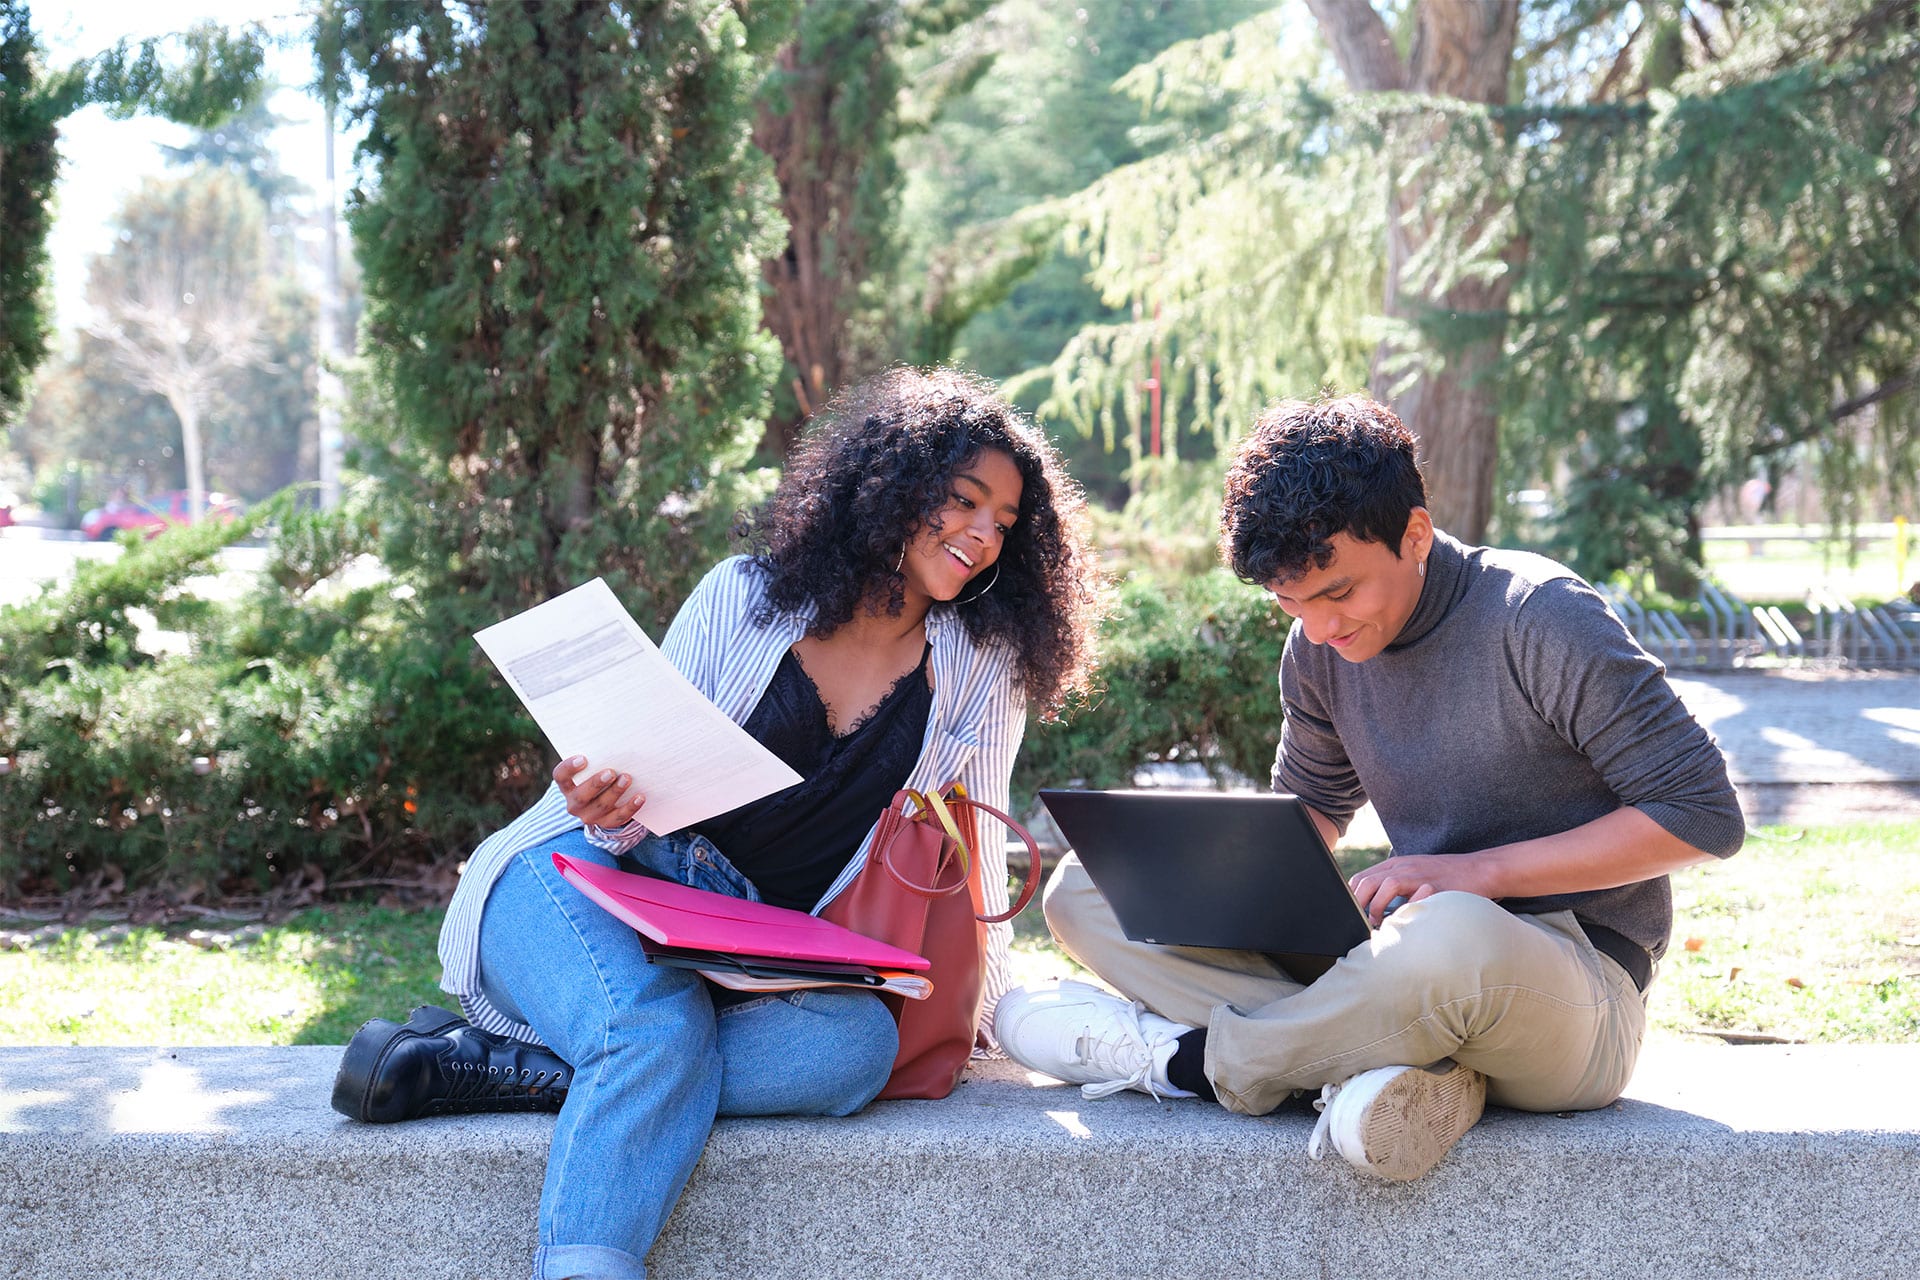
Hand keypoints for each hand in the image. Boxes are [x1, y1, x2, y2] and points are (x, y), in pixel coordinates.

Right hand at [553, 756, 646, 828]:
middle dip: (596, 784)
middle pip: (581, 796)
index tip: (584, 758)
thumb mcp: (592, 768)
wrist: (603, 802)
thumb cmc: (597, 775)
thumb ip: (596, 758)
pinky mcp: (606, 823)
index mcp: (567, 786)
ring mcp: (590, 815)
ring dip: (615, 792)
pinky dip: (630, 807)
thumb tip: (615, 740)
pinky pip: (618, 817)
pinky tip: (640, 797)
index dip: (569, 768)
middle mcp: (575, 803)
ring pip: (601, 806)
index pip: (561, 776)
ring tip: (627, 779)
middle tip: (611, 772)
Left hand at [1347, 853, 1489, 927]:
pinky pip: (1400, 889)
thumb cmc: (1451, 880)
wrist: (1481, 870)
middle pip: (1365, 880)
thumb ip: (1401, 889)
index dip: (1352, 896)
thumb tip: (1383, 911)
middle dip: (1356, 902)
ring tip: (1374, 921)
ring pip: (1380, 883)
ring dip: (1372, 904)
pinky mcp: (1428, 882)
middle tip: (1357, 920)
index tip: (1349, 913)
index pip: (1363, 877)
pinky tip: (1392, 918)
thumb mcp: (1420, 877)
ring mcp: (1415, 872)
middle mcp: (1403, 865)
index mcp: (1398, 865)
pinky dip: (1390, 904)